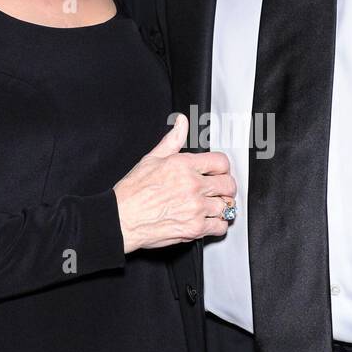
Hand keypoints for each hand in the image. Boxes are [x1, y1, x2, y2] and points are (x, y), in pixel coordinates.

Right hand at [114, 112, 235, 252]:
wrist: (122, 219)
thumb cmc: (132, 192)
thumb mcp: (151, 159)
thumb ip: (172, 140)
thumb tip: (182, 122)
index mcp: (184, 165)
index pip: (221, 162)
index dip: (222, 168)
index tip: (219, 173)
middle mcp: (193, 185)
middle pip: (229, 185)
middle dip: (226, 188)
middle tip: (219, 191)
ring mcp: (196, 208)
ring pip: (227, 206)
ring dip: (221, 207)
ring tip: (212, 207)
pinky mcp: (195, 228)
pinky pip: (220, 227)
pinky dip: (217, 225)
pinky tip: (209, 221)